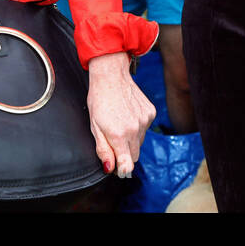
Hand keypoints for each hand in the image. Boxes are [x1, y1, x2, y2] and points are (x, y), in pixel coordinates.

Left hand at [86, 53, 155, 177]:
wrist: (111, 76)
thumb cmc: (99, 101)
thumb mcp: (94, 127)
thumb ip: (103, 150)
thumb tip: (110, 167)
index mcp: (119, 135)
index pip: (127, 164)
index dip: (122, 169)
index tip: (118, 168)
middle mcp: (135, 129)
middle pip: (135, 155)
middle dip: (125, 153)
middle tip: (114, 140)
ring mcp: (144, 120)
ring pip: (140, 141)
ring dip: (131, 139)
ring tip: (120, 123)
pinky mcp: (150, 112)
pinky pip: (145, 128)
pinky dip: (138, 126)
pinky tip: (128, 115)